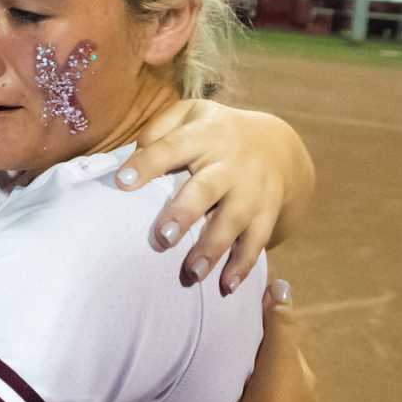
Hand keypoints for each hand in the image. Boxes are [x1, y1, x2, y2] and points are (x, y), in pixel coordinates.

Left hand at [114, 103, 314, 294]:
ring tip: (191, 273)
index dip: (148, 163)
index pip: (172, 147)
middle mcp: (230, 163)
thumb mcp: (191, 114)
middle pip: (206, 188)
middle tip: (162, 237)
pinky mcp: (267, 213)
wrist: (278, 147)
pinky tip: (226, 287)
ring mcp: (251, 190)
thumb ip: (159, 129)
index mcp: (205, 134)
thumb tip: (133, 157)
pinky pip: (257, 241)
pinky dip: (243, 265)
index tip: (123, 182)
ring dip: (212, 248)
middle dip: (185, 213)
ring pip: (233, 220)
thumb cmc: (215, 133)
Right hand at [229, 279, 316, 401]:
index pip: (285, 352)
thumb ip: (280, 323)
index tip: (240, 327)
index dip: (264, 338)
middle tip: (222, 357)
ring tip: (214, 388)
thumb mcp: (279, 357)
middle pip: (273, 379)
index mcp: (304, 385)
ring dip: (243, 397)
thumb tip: (282, 285)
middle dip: (253, 369)